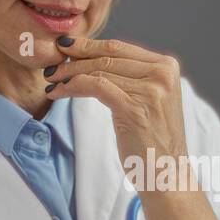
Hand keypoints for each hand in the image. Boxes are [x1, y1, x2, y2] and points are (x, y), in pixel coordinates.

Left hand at [45, 36, 189, 189]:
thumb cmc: (153, 140)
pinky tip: (58, 92)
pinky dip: (72, 86)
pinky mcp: (134, 109)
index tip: (66, 47)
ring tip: (51, 81)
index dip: (89, 45)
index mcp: (167, 66)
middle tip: (52, 64)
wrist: (168, 174)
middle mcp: (162, 74)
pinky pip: (95, 87)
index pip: (120, 47)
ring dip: (69, 74)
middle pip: (108, 56)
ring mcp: (150, 91)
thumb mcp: (149, 99)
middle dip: (75, 59)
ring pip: (99, 70)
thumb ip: (131, 77)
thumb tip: (93, 58)